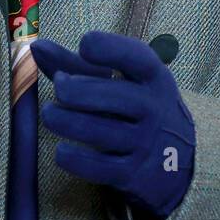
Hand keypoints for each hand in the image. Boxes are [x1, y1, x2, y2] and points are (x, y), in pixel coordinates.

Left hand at [31, 30, 194, 218]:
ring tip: (50, 115)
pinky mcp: (134, 175)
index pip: (137, 58)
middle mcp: (154, 109)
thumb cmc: (137, 109)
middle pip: (113, 97)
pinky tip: (62, 151)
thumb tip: (37, 47)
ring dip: (65, 121)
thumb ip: (76, 64)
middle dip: (77, 90)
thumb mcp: (122, 82)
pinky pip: (97, 168)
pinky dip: (73, 159)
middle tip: (59, 86)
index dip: (109, 48)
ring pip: (99, 132)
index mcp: (154, 78)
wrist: (183, 161)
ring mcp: (146, 143)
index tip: (84, 44)